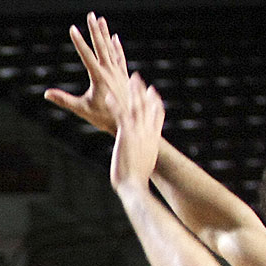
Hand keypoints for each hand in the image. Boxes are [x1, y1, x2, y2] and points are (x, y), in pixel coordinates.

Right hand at [44, 11, 130, 133]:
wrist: (129, 122)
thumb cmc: (103, 118)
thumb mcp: (82, 109)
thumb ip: (64, 100)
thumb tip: (46, 94)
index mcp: (99, 77)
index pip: (86, 55)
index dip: (78, 41)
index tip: (72, 28)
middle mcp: (110, 71)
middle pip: (101, 46)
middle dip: (94, 30)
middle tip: (91, 15)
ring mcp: (118, 72)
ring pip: (111, 49)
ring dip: (105, 34)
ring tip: (101, 20)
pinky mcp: (124, 76)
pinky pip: (119, 57)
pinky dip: (117, 47)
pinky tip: (115, 38)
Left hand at [107, 73, 164, 193]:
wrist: (134, 187)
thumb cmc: (136, 182)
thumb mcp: (143, 166)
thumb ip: (141, 157)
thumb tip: (139, 160)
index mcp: (152, 140)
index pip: (157, 117)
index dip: (155, 103)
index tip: (153, 92)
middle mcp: (147, 134)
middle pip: (148, 107)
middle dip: (143, 91)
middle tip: (138, 78)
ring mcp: (138, 133)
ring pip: (137, 107)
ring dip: (133, 91)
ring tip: (129, 78)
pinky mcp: (127, 136)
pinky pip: (121, 116)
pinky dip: (115, 105)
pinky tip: (108, 96)